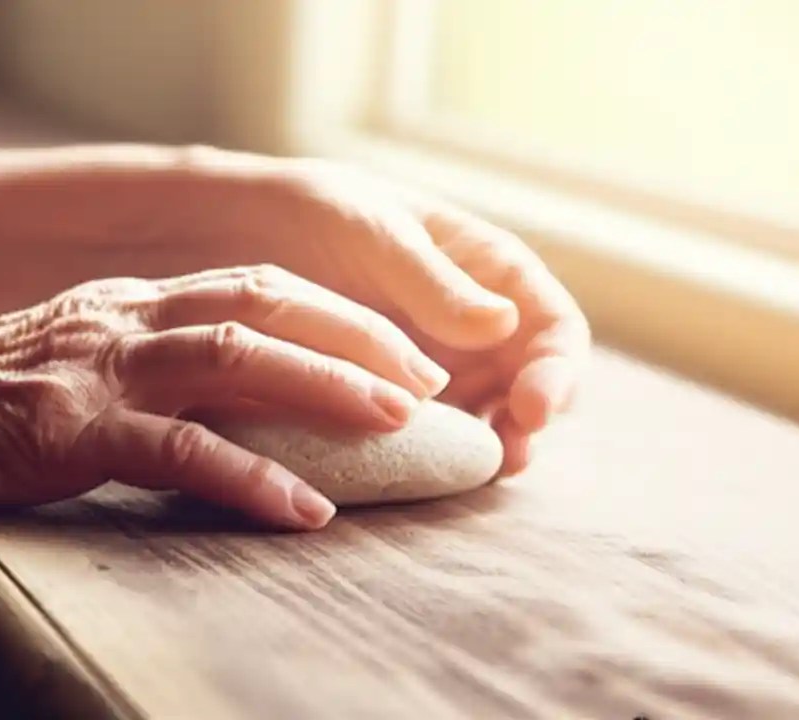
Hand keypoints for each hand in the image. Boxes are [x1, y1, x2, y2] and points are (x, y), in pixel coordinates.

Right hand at [0, 265, 448, 529]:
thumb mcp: (74, 358)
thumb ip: (147, 361)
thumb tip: (229, 394)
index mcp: (131, 300)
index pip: (256, 284)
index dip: (335, 310)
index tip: (399, 345)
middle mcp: (125, 317)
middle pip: (265, 303)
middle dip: (356, 334)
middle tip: (427, 378)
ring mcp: (99, 368)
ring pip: (237, 359)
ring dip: (326, 385)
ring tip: (395, 419)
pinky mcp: (70, 430)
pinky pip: (180, 451)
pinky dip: (250, 478)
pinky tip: (303, 509)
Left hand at [146, 157, 590, 475]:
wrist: (241, 229)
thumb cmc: (317, 212)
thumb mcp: (376, 235)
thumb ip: (435, 282)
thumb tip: (505, 325)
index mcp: (490, 271)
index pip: (552, 325)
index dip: (557, 369)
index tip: (534, 404)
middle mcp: (473, 326)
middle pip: (529, 384)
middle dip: (528, 422)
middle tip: (510, 454)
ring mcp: (437, 366)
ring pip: (485, 419)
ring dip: (487, 448)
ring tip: (477, 472)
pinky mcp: (392, 398)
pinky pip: (426, 434)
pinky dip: (431, 455)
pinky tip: (417, 469)